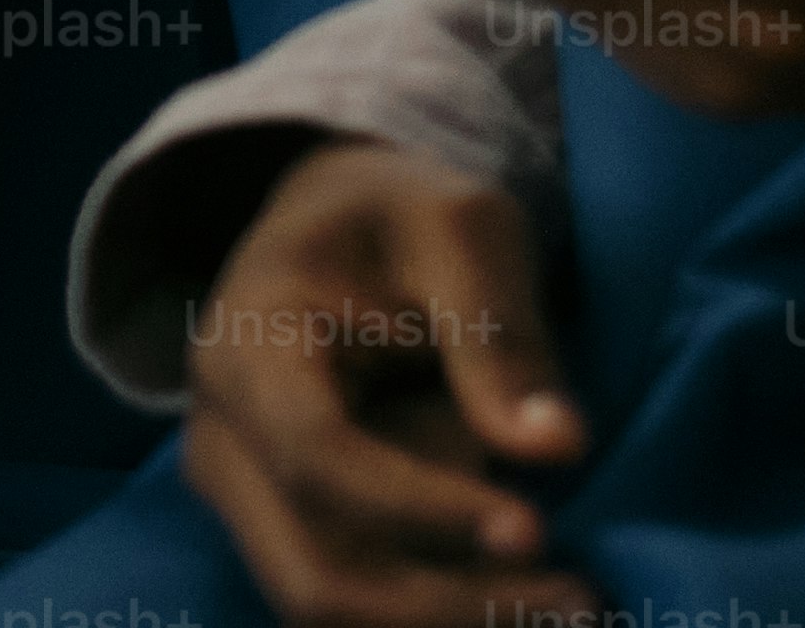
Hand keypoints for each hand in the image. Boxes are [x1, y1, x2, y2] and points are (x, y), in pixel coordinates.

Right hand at [177, 139, 594, 625]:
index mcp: (249, 348)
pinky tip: (523, 597)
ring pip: (333, 603)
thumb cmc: (402, 217)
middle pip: (316, 571)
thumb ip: (501, 337)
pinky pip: (355, 598)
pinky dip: (439, 611)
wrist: (336, 227)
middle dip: (449, 605)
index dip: (423, 507)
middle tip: (582, 603)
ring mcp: (242, 496)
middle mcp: (222, 440)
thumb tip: (556, 446)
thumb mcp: (463, 233)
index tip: (537, 529)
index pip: (318, 455)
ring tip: (569, 604)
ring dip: (453, 616)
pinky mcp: (281, 530)